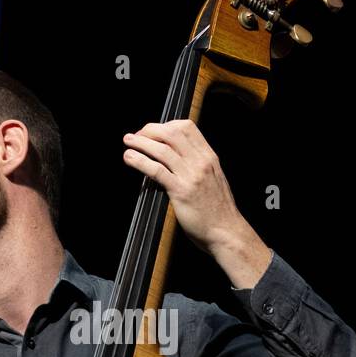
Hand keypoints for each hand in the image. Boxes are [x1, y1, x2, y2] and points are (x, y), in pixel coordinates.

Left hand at [122, 119, 244, 253]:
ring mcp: (191, 176)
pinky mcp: (181, 191)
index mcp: (209, 157)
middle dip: (150, 130)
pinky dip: (140, 161)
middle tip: (137, 136)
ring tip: (128, 141)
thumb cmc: (218, 210)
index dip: (166, 124)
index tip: (153, 131)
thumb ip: (199, 166)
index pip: (187, 127)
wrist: (226, 232)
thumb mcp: (214, 178)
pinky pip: (156, 170)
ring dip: (141, 142)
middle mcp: (201, 162)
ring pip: (162, 149)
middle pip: (172, 133)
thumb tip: (178, 158)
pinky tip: (130, 158)